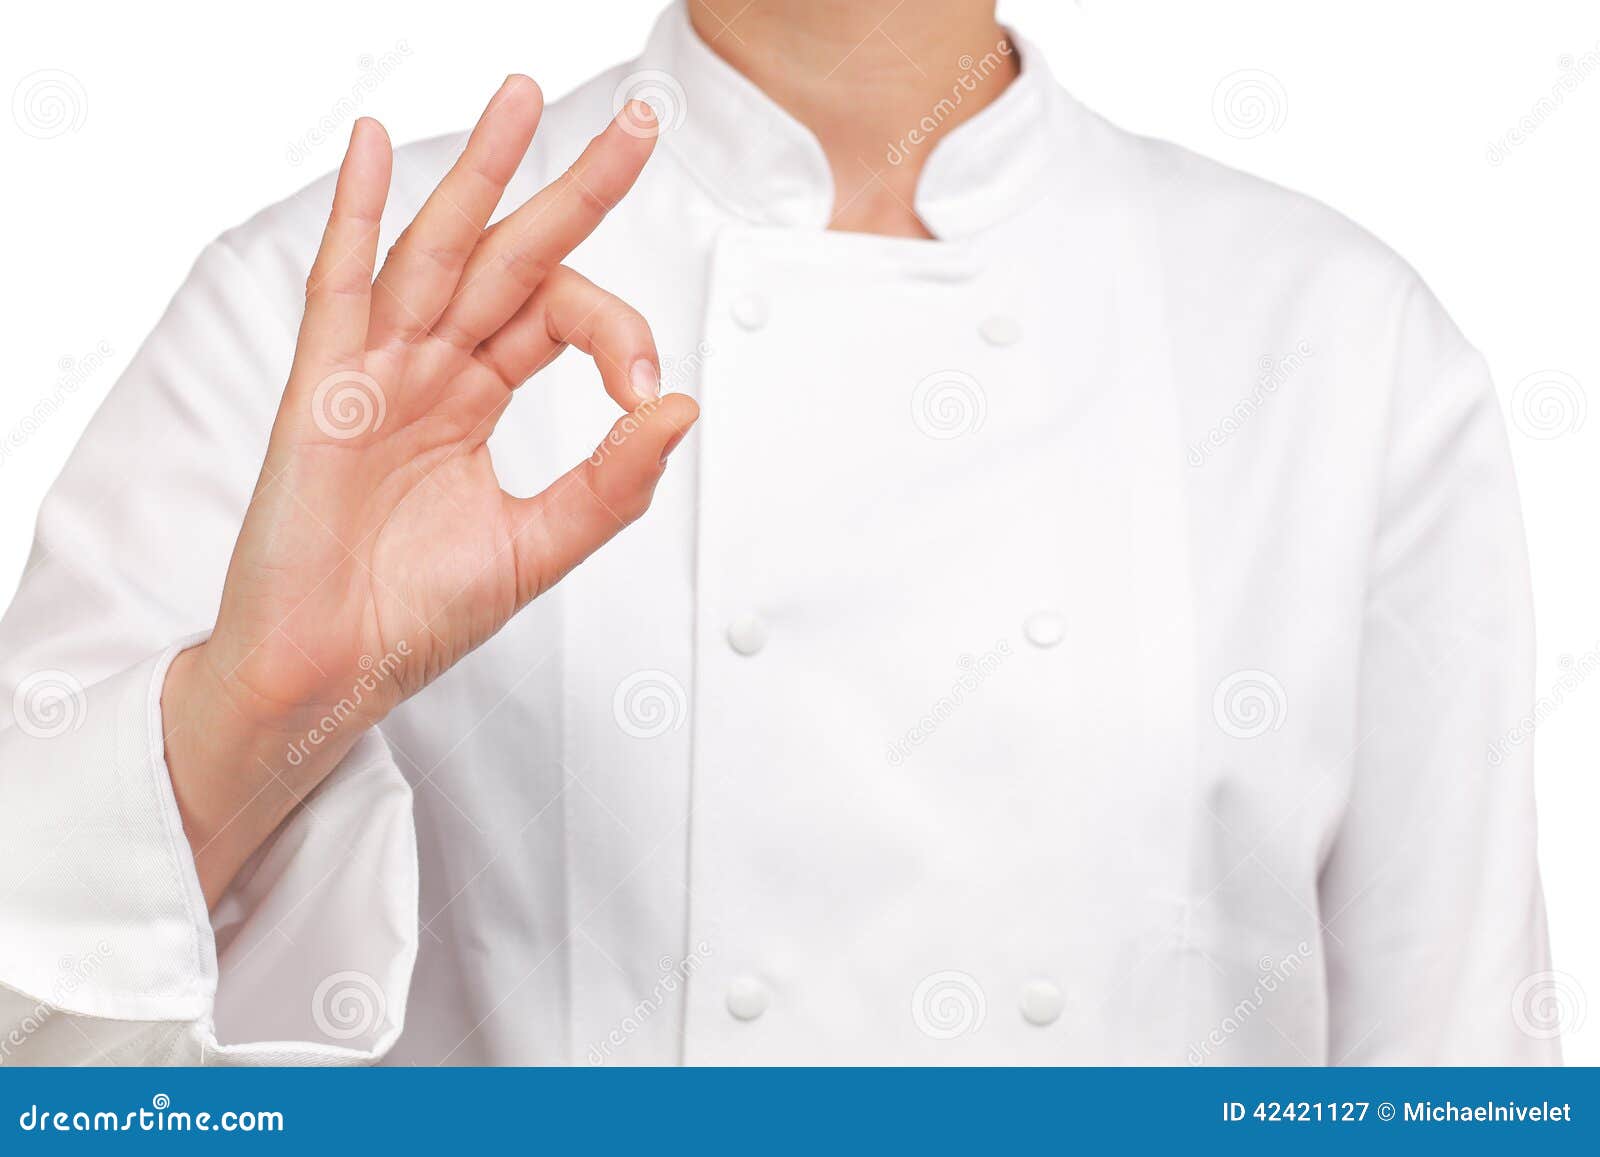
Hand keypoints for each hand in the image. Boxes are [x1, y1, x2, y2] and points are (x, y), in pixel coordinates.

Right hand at [162, 78, 696, 903]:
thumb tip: (680, 410)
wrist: (329, 672)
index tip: (641, 384)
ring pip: (436, 251)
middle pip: (512, 257)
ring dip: (479, 174)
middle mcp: (430, 368)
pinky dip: (354, 216)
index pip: (558, 319)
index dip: (612, 330)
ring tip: (518, 98)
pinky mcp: (323, 392)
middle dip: (573, 189)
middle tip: (634, 123)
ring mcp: (375, 371)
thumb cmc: (415, 614)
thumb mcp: (539, 546)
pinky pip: (339, 288)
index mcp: (477, 397)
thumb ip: (612, 482)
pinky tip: (372, 147)